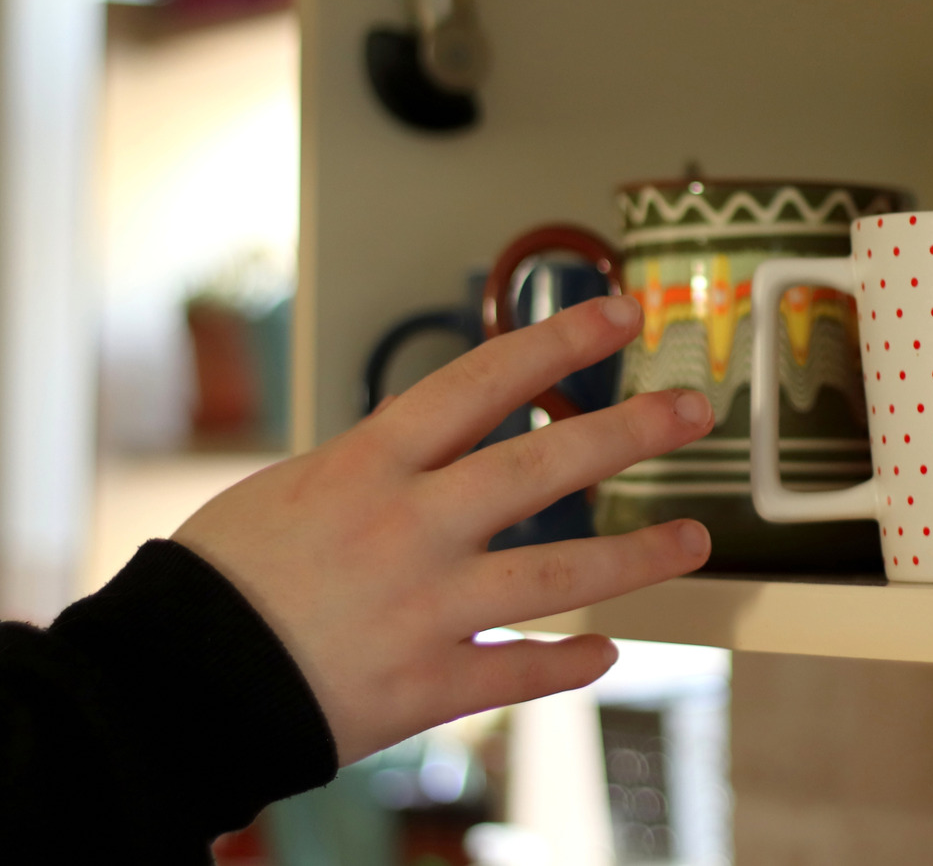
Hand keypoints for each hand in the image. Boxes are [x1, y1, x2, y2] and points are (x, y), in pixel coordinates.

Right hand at [172, 295, 712, 764]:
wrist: (173, 683)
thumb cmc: (222, 578)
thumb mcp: (293, 488)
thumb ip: (380, 470)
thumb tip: (441, 451)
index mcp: (370, 467)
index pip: (481, 382)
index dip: (557, 342)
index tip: (618, 315)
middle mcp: (409, 528)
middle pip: (542, 467)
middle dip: (628, 433)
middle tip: (692, 412)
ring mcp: (425, 606)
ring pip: (558, 573)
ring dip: (637, 557)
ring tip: (695, 541)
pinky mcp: (427, 682)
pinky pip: (519, 670)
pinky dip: (568, 664)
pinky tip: (608, 651)